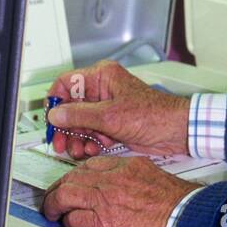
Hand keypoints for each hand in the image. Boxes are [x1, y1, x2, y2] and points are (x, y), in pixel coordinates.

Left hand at [42, 154, 203, 226]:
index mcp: (123, 165)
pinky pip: (74, 220)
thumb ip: (129, 174)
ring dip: (55, 204)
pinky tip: (69, 224)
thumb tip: (117, 182)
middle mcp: (111, 179)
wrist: (183, 218)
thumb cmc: (176, 201)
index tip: (72, 182)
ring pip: (65, 196)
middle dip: (58, 188)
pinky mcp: (103, 223)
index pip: (89, 165)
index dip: (75, 175)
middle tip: (54, 197)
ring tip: (53, 211)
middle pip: (71, 178)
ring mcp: (104, 200)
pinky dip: (68, 222)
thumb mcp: (151, 173)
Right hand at [46, 60, 189, 159]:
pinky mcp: (113, 124)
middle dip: (66, 127)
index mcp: (102, 76)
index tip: (51, 119)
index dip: (56, 101)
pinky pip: (92, 133)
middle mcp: (103, 90)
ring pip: (81, 123)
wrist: (175, 132)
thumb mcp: (109, 116)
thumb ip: (79, 115)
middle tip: (60, 143)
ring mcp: (107, 108)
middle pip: (71, 107)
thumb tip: (55, 114)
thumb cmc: (153, 115)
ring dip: (78, 138)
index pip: (67, 83)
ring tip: (79, 150)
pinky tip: (93, 150)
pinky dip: (90, 143)